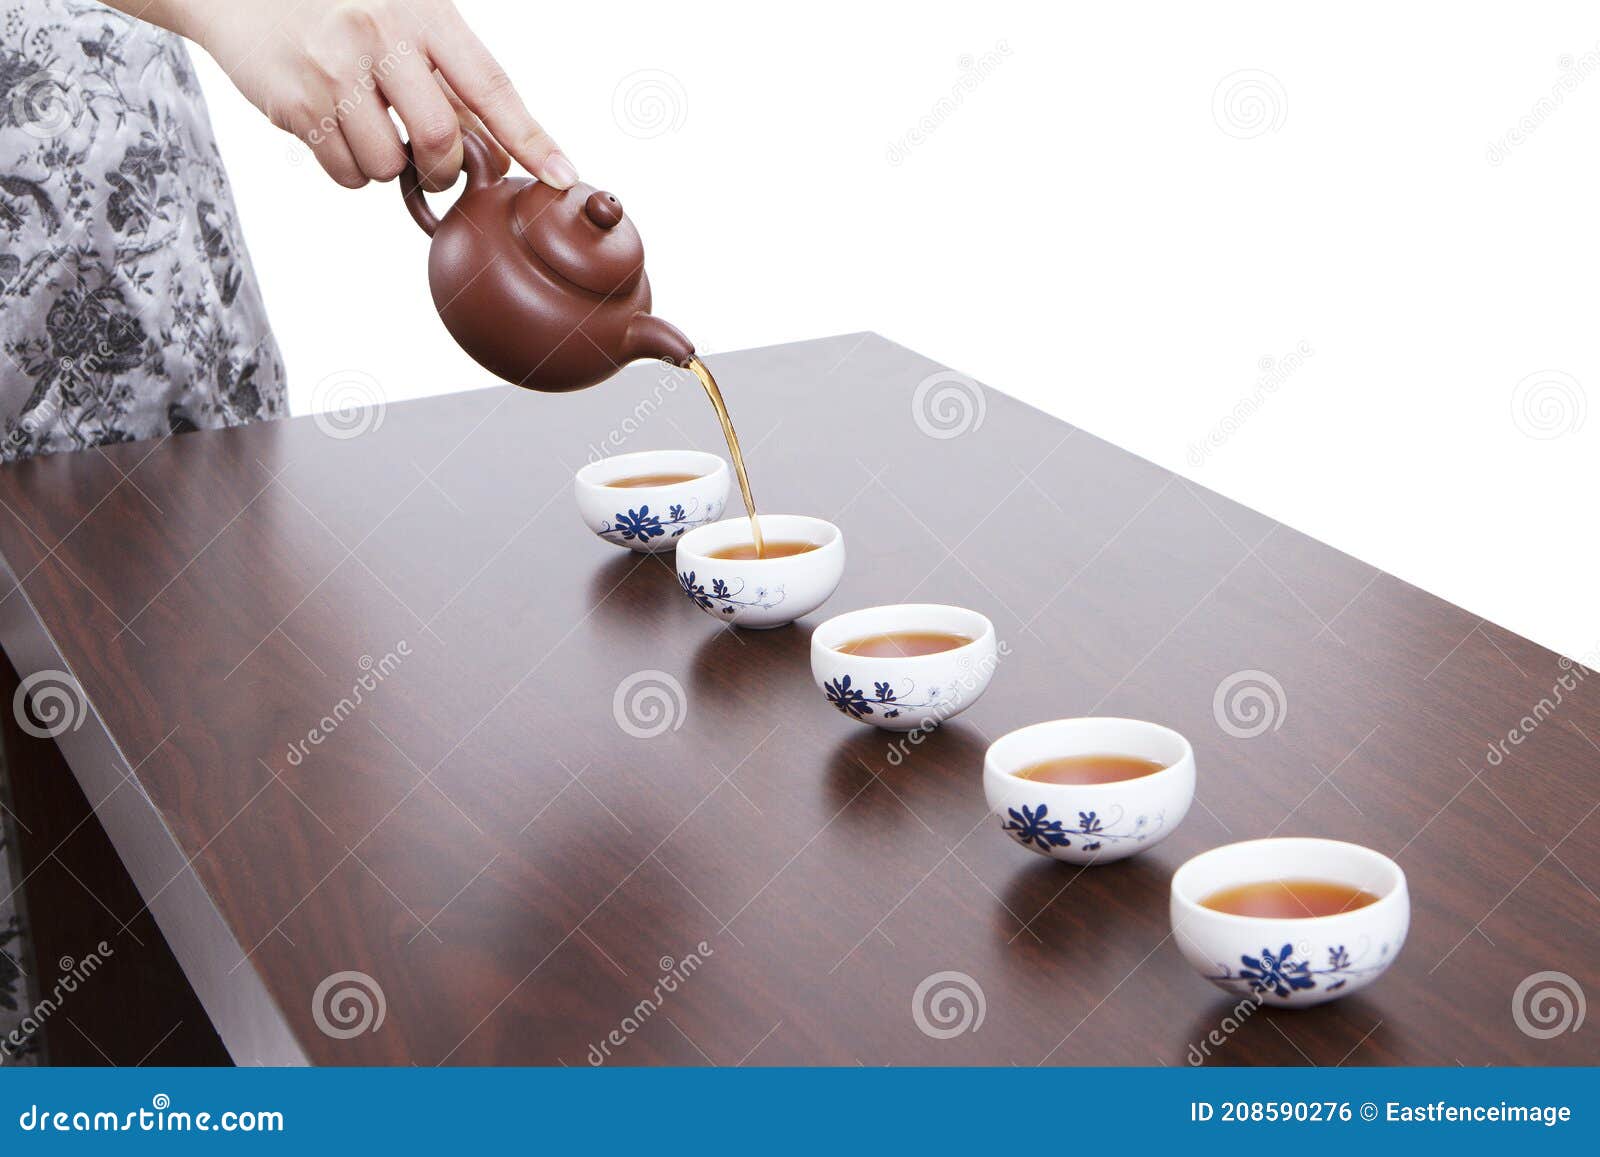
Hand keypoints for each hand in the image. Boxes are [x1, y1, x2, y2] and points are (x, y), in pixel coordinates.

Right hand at [178, 0, 575, 190]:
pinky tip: (336, 128)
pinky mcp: (295, 103)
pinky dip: (350, 169)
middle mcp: (378, 36)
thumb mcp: (403, 16)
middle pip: (439, 141)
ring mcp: (333, 71)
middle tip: (434, 162)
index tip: (562, 176)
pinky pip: (345, 173)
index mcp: (421, 12)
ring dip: (389, 167)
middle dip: (443, 167)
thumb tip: (500, 152)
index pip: (490, 86)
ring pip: (388, 166)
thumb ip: (449, 76)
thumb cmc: (337, 5)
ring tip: (370, 127)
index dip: (530, 138)